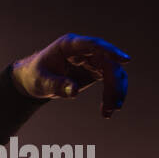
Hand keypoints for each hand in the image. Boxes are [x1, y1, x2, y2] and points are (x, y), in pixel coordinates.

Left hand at [11, 33, 129, 116]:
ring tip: (110, 112)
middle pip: (108, 62)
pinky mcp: (96, 70)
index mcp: (69, 45)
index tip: (125, 60)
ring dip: (116, 91)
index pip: (93, 45)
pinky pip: (111, 80)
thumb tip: (74, 91)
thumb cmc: (35, 75)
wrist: (33, 80)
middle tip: (113, 106)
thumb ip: (56, 85)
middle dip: (114, 84)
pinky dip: (112, 94)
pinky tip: (108, 110)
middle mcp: (84, 50)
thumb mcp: (41, 81)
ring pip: (114, 72)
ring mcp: (92, 59)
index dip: (110, 51)